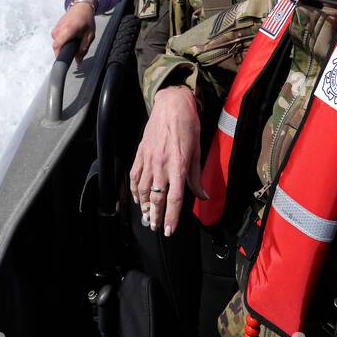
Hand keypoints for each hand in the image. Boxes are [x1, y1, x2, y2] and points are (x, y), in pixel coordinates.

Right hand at [50, 0, 96, 63]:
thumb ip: (83, 49)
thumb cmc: (86, 20)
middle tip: (75, 49)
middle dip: (64, 51)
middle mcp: (59, 29)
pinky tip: (70, 37)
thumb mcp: (89, 36)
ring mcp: (55, 28)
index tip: (63, 62)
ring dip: (64, 45)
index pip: (57, 46)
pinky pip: (57, 39)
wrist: (81, 7)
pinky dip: (63, 40)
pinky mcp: (55, 28)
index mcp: (68, 30)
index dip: (59, 56)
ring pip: (57, 43)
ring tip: (74, 40)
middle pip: (57, 47)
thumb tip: (78, 61)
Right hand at [130, 86, 205, 236]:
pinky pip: (134, 176)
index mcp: (179, 165)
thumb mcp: (197, 151)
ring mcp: (149, 160)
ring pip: (142, 190)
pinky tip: (137, 198)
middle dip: (156, 216)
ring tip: (147, 217)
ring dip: (144, 206)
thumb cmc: (188, 126)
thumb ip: (196, 177)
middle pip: (156, 198)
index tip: (169, 230)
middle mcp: (162, 165)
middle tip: (155, 228)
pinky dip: (134, 190)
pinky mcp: (140, 153)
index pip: (175, 198)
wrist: (171, 105)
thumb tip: (203, 196)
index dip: (172, 217)